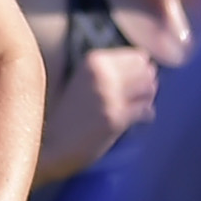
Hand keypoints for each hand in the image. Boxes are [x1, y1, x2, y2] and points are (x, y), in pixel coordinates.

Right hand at [40, 47, 155, 174]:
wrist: (50, 144)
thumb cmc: (70, 113)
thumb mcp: (85, 80)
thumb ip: (113, 71)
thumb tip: (150, 64)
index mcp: (93, 61)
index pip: (139, 56)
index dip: (141, 71)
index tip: (134, 84)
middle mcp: (101, 74)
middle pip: (147, 71)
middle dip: (147, 83)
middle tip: (137, 97)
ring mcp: (108, 96)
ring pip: (149, 89)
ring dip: (147, 98)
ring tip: (136, 107)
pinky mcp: (114, 118)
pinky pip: (145, 111)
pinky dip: (145, 115)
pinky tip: (136, 120)